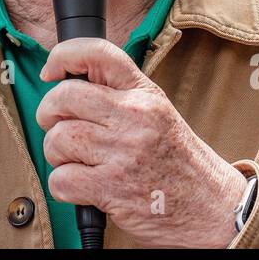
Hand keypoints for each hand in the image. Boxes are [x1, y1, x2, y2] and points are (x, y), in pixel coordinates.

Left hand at [39, 38, 247, 247]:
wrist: (210, 206)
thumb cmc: (177, 160)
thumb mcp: (157, 113)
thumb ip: (119, 95)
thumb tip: (66, 86)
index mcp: (144, 93)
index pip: (98, 54)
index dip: (63, 55)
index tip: (51, 71)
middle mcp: (134, 117)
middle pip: (64, 97)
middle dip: (49, 113)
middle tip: (56, 125)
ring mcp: (123, 152)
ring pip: (58, 139)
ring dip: (57, 154)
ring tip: (77, 161)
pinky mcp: (113, 187)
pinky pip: (61, 179)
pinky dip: (63, 185)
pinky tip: (82, 186)